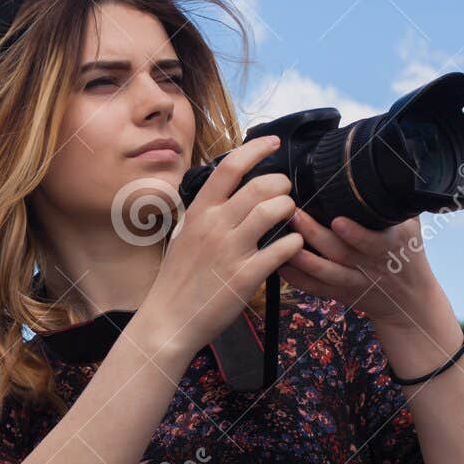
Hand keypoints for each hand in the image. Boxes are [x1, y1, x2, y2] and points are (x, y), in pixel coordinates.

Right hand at [137, 133, 304, 358]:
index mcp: (199, 213)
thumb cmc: (177, 280)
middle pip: (260, 186)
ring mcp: (231, 250)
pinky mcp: (246, 276)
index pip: (229, 168)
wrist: (169, 320)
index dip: (255, 150)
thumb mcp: (184, 236)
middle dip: (281, 183)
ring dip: (289, 208)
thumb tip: (225, 193)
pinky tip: (292, 245)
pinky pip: (282, 249)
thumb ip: (204, 213)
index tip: (272, 143)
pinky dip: (293, 242)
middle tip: (285, 192)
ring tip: (289, 215)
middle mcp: (215, 226)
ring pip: (274, 212)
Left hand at [277, 209, 444, 327]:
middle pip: (341, 253)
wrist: (410, 300)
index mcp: (392, 245)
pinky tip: (279, 263)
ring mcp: (354, 282)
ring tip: (279, 237)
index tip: (337, 220)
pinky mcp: (340, 294)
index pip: (375, 241)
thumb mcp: (412, 227)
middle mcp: (371, 265)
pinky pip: (314, 288)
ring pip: (324, 273)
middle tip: (294, 213)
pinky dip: (296, 278)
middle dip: (315, 234)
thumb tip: (386, 167)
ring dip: (301, 257)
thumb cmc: (409, 255)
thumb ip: (397, 202)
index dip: (356, 234)